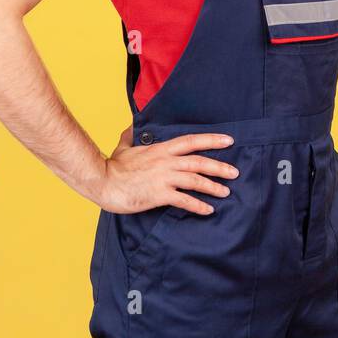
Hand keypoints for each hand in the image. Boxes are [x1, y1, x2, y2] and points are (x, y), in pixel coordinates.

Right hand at [94, 125, 239, 215]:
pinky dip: (198, 205)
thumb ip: (132, 136)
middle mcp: (166, 161)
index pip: (191, 141)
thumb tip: (132, 127)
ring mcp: (163, 177)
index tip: (229, 140)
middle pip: (199, 161)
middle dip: (219, 166)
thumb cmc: (112, 166)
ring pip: (195, 180)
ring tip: (226, 192)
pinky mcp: (159, 194)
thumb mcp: (124, 146)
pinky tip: (208, 210)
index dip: (211, 140)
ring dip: (213, 186)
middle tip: (234, 172)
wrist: (102, 181)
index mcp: (160, 149)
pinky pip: (184, 200)